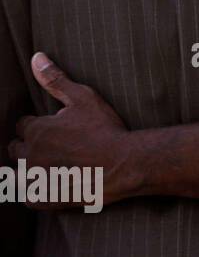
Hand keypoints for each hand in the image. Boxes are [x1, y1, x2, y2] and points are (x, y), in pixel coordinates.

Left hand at [9, 53, 134, 208]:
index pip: (24, 126)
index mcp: (36, 130)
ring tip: (55, 166)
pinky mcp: (42, 199)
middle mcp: (29, 155)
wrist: (124, 165)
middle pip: (17, 149)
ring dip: (32, 168)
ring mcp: (34, 179)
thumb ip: (55, 80)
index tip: (57, 129)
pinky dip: (39, 191)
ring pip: (20, 172)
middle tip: (57, 147)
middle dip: (31, 146)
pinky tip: (56, 184)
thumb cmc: (106, 130)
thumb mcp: (84, 98)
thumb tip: (36, 58)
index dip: (40, 126)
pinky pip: (28, 196)